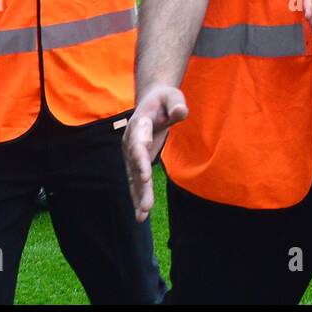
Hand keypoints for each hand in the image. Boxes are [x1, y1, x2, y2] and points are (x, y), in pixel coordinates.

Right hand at [123, 85, 187, 221]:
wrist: (152, 101)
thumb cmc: (164, 99)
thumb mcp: (173, 96)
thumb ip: (176, 104)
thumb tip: (181, 112)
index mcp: (138, 124)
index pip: (138, 143)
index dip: (140, 159)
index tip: (145, 176)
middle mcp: (130, 141)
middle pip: (134, 165)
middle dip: (140, 185)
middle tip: (146, 205)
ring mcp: (131, 153)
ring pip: (133, 177)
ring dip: (138, 196)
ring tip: (142, 216)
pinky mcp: (136, 162)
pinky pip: (136, 180)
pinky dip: (138, 196)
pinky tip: (142, 215)